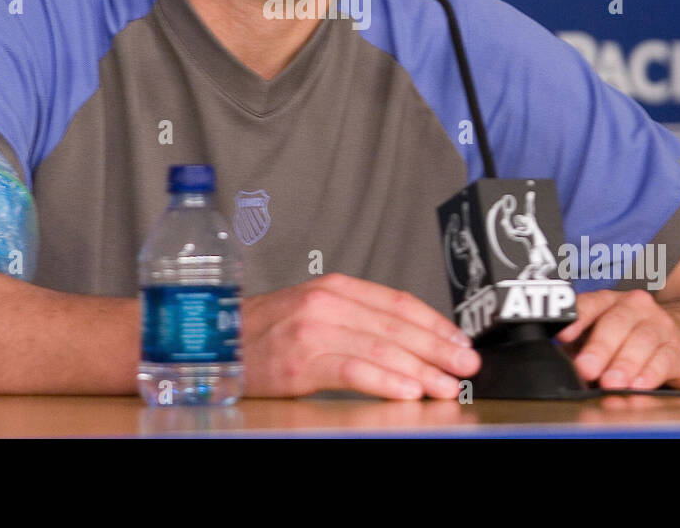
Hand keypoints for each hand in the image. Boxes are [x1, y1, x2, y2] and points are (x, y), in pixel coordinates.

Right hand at [240, 273, 480, 398]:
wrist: (214, 342)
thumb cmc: (264, 333)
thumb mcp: (312, 310)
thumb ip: (356, 318)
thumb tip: (409, 340)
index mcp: (334, 287)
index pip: (399, 302)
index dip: (435, 323)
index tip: (461, 342)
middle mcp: (327, 303)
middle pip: (397, 326)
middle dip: (438, 348)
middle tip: (466, 366)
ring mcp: (313, 330)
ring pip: (381, 348)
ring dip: (421, 370)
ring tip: (445, 386)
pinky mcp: (300, 360)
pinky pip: (352, 370)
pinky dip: (385, 381)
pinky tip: (407, 392)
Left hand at [555, 289, 679, 389]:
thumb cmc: (633, 338)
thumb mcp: (603, 337)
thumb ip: (580, 348)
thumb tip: (556, 364)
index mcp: (609, 301)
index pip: (589, 305)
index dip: (576, 319)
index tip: (562, 336)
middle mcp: (635, 307)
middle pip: (615, 323)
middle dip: (599, 348)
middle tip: (586, 369)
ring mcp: (660, 325)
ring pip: (641, 341)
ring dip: (624, 364)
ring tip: (611, 382)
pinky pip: (664, 360)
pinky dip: (649, 374)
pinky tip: (639, 385)